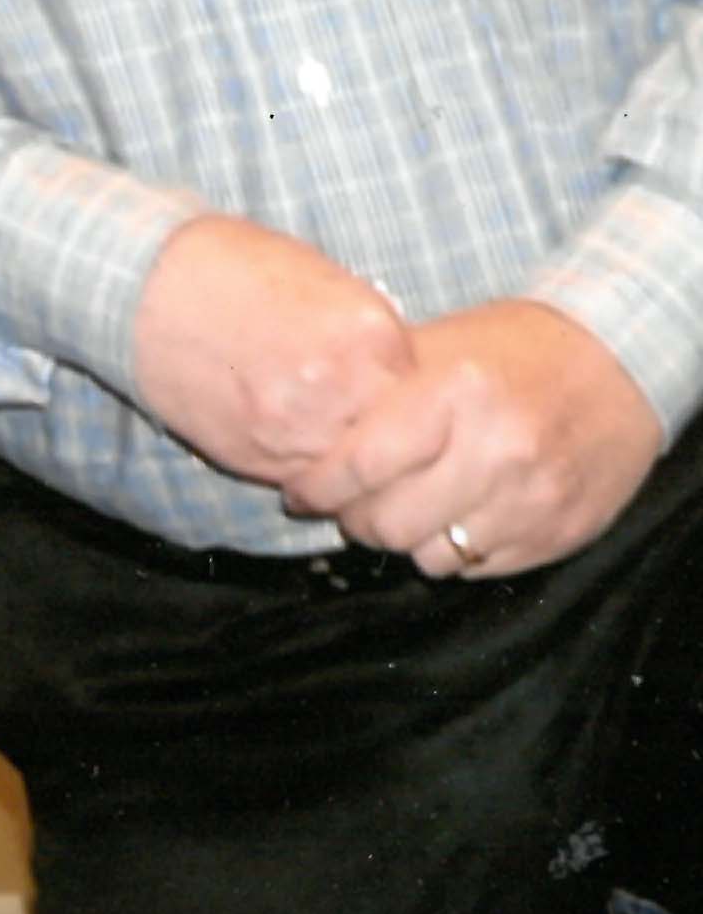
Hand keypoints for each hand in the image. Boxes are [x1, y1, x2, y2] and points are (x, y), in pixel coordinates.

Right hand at [126, 212, 414, 509]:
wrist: (142, 286)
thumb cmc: (229, 269)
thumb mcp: (321, 282)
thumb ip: (367, 335)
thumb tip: (400, 374)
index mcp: (369, 335)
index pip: (429, 394)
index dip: (415, 399)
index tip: (398, 398)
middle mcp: (343, 387)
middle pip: (406, 442)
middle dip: (394, 441)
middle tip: (376, 434)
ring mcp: (298, 428)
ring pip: (358, 474)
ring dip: (352, 464)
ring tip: (329, 438)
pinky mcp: (257, 458)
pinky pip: (309, 483)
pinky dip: (310, 471)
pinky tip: (292, 441)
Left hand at [306, 302, 664, 576]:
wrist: (617, 365)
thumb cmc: (507, 351)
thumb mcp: (434, 345)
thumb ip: (371, 388)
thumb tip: (295, 431)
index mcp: (456, 394)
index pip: (360, 465)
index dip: (316, 487)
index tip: (299, 492)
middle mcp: (499, 450)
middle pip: (389, 524)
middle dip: (353, 520)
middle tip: (345, 506)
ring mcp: (535, 498)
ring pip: (432, 556)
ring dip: (404, 540)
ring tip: (398, 511)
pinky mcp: (562, 532)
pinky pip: (479, 569)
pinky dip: (453, 550)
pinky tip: (449, 518)